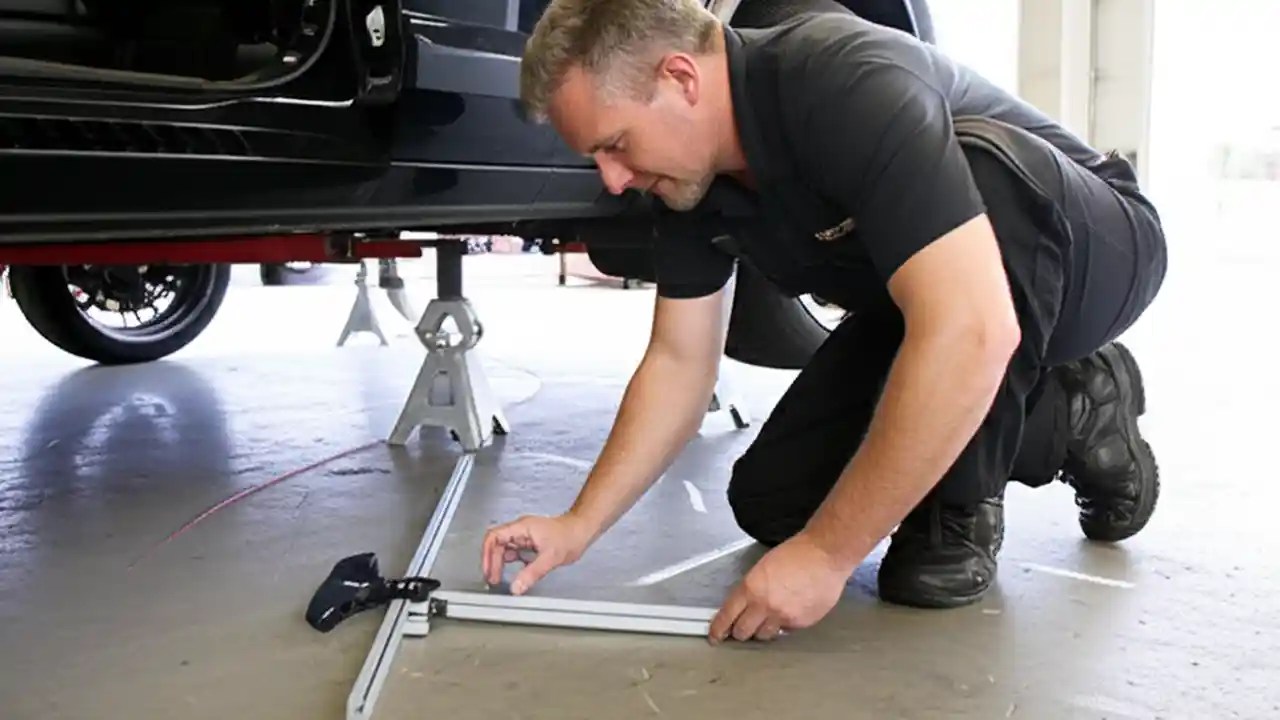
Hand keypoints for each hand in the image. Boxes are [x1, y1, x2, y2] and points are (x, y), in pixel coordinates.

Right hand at [481, 513, 593, 594]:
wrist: (582, 531)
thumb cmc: (570, 535)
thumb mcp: (550, 557)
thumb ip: (532, 573)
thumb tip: (516, 587)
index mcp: (522, 527)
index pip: (494, 537)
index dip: (487, 554)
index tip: (488, 571)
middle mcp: (520, 531)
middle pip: (496, 545)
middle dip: (492, 562)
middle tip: (493, 580)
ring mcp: (524, 537)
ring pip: (503, 550)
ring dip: (499, 564)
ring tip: (498, 579)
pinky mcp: (529, 544)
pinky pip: (514, 554)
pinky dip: (510, 565)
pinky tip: (513, 575)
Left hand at [709, 531, 850, 642]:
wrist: (825, 556)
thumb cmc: (796, 554)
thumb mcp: (763, 567)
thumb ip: (751, 589)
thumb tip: (742, 606)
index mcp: (751, 588)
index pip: (727, 615)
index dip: (718, 629)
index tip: (715, 636)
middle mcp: (765, 605)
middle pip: (743, 632)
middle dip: (740, 631)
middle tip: (741, 628)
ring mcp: (784, 616)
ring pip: (764, 636)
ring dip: (762, 630)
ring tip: (768, 618)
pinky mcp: (800, 623)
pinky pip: (785, 631)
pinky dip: (783, 625)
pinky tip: (789, 611)